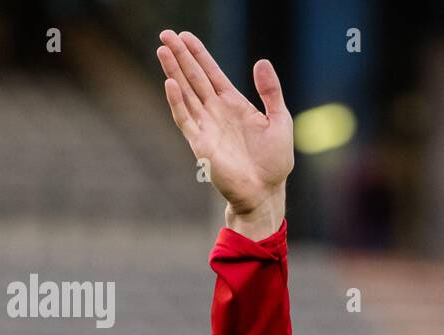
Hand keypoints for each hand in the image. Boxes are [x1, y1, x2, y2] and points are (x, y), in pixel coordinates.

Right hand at [156, 29, 292, 238]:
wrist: (266, 192)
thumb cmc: (274, 161)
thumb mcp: (280, 120)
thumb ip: (271, 92)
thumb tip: (261, 62)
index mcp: (234, 104)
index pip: (212, 73)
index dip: (199, 54)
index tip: (185, 35)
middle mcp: (216, 112)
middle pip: (194, 77)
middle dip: (180, 56)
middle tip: (166, 33)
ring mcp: (206, 126)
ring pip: (186, 93)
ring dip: (174, 72)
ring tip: (162, 50)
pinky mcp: (200, 143)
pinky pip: (185, 118)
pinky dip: (177, 101)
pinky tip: (171, 83)